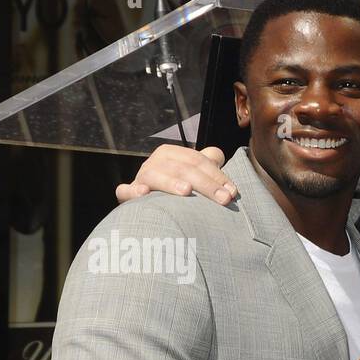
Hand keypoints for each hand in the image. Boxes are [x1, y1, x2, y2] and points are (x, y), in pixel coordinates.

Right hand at [116, 144, 237, 204]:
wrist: (149, 204)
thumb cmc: (178, 186)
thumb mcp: (192, 171)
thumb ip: (206, 162)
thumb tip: (218, 155)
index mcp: (171, 154)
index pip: (197, 160)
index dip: (217, 175)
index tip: (233, 192)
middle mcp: (155, 162)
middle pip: (182, 169)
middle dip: (206, 184)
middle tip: (224, 199)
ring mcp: (141, 177)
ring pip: (156, 176)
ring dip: (171, 183)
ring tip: (187, 191)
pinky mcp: (128, 194)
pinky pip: (126, 191)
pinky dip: (133, 191)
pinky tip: (144, 194)